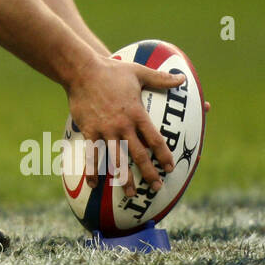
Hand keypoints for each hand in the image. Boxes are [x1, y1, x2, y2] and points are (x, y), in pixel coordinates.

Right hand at [68, 57, 185, 197]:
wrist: (82, 70)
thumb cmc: (111, 70)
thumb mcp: (139, 72)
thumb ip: (161, 79)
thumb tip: (182, 78)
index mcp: (137, 114)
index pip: (155, 139)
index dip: (164, 155)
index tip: (170, 167)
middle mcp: (123, 125)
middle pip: (139, 154)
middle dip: (149, 172)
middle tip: (157, 186)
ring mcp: (105, 130)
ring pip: (117, 159)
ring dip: (124, 178)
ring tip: (131, 194)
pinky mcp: (89, 130)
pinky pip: (92, 154)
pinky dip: (93, 170)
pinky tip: (94, 184)